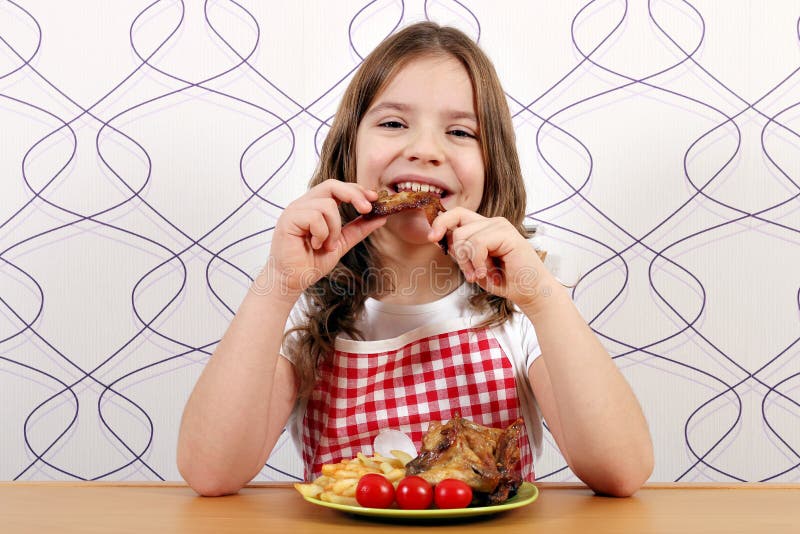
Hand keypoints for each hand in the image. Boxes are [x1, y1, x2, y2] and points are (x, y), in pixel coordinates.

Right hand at [264, 180, 385, 300]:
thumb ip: (358, 229)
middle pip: (332, 185)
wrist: (294, 280)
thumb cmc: (311, 262)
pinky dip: (322, 234)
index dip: (356, 190)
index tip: (374, 198)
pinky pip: (315, 217)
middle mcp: (304, 204)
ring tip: (327, 245)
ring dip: (334, 228)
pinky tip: (315, 245)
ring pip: (327, 204)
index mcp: (314, 206)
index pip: (337, 188)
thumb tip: (380, 217)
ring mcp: (295, 210)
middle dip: (354, 195)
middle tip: (367, 209)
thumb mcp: (341, 243)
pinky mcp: (289, 219)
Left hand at [428, 208, 546, 306]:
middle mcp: (492, 222)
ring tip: (481, 274)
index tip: (432, 238)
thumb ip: (460, 251)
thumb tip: (440, 238)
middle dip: (458, 255)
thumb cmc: (504, 280)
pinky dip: (478, 262)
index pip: (457, 214)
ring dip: (468, 262)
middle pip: (457, 227)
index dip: (441, 222)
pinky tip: (487, 272)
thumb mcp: (474, 265)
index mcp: (484, 227)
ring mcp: (500, 226)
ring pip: (464, 236)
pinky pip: (478, 243)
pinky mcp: (507, 233)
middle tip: (470, 273)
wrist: (529, 291)